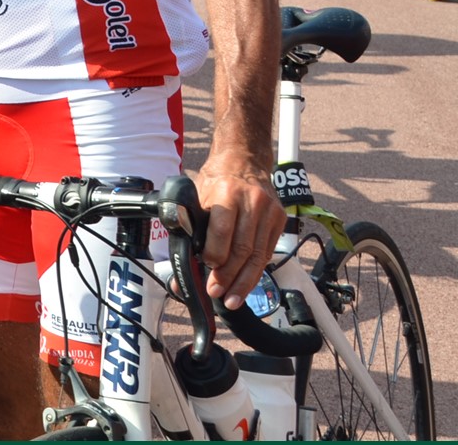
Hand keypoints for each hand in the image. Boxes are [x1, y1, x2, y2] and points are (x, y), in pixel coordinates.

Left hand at [195, 151, 281, 308]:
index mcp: (227, 192)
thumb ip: (191, 226)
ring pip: (258, 256)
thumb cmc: (216, 180)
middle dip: (228, 275)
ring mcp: (270, 212)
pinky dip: (255, 271)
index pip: (222, 230)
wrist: (244, 160)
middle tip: (216, 292)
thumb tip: (180, 262)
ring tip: (231, 299)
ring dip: (244, 282)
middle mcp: (252, 202)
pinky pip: (267, 252)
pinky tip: (245, 285)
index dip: (214, 253)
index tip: (206, 268)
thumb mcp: (198, 196)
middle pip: (243, 248)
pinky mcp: (280, 221)